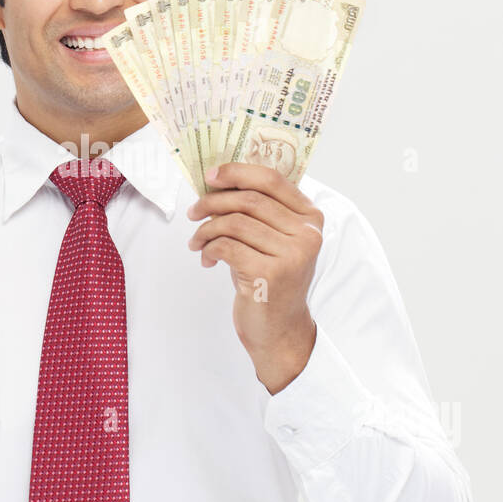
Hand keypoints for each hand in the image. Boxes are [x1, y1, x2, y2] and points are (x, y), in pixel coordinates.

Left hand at [185, 162, 322, 392]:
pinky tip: (207, 258)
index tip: (210, 176)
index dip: (237, 172)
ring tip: (196, 241)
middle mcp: (307, 234)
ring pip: (234, 223)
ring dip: (206, 229)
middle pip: (249, 199)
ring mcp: (292, 255)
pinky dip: (209, 248)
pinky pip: (227, 246)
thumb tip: (216, 181)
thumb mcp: (270, 240)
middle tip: (193, 212)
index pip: (272, 180)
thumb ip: (256, 211)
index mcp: (310, 218)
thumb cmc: (269, 279)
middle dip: (213, 202)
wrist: (279, 329)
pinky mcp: (270, 275)